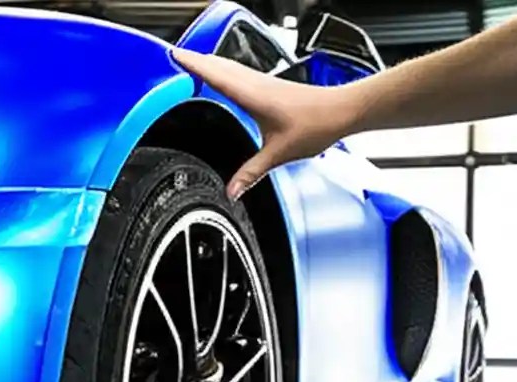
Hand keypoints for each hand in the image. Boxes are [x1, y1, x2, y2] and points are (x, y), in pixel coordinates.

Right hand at [171, 49, 352, 198]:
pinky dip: (226, 71)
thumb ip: (251, 173)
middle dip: (196, 60)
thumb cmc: (316, 125)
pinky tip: (227, 78)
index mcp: (252, 95)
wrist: (342, 111)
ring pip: (231, 67)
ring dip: (211, 64)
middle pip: (219, 65)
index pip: (214, 75)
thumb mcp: (278, 154)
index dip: (192, 65)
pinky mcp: (272, 86)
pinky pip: (241, 73)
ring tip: (194, 63)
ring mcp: (265, 82)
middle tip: (176, 56)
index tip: (174, 56)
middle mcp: (257, 84)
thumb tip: (232, 190)